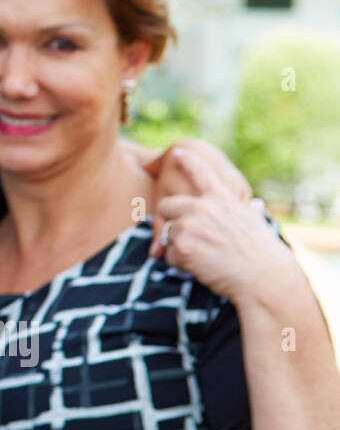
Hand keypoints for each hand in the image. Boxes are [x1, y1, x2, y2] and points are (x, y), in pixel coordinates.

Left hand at [146, 138, 251, 258]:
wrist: (265, 278)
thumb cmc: (263, 254)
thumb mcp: (256, 223)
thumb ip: (248, 211)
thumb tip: (256, 204)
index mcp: (221, 199)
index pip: (200, 173)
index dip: (186, 160)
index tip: (176, 151)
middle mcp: (202, 207)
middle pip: (165, 205)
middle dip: (170, 221)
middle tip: (188, 238)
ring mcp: (190, 225)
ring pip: (166, 234)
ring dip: (178, 248)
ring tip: (204, 257)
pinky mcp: (182, 245)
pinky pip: (168, 255)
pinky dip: (180, 264)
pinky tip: (202, 267)